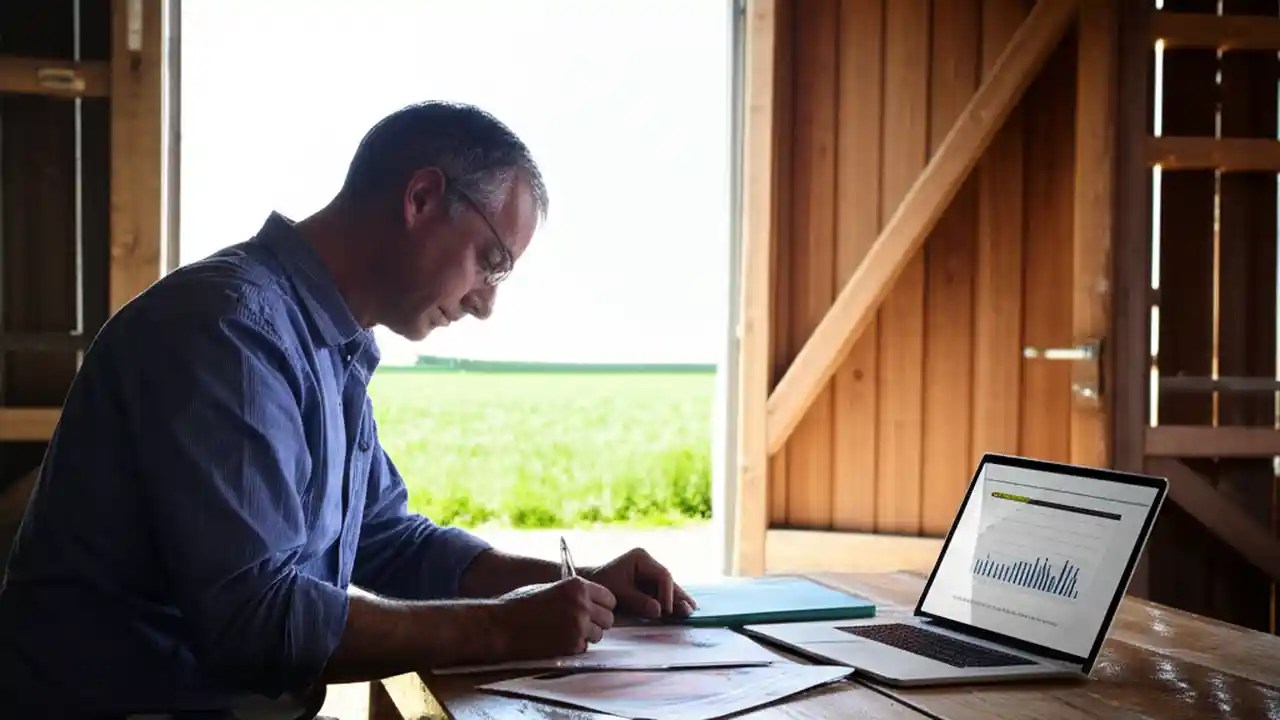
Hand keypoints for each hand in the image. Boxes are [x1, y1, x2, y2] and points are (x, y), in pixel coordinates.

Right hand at [492, 576, 616, 657]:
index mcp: (578, 586)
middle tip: (582, 624)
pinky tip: (557, 641)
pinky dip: (574, 647)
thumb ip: (572, 592)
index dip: (602, 605)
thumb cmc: (521, 604)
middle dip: (598, 622)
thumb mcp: (550, 587)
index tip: (594, 610)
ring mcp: (579, 626)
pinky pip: (584, 648)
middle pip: (609, 618)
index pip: (609, 598)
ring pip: (599, 635)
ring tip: (566, 632)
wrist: (501, 625)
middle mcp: (582, 605)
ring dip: (587, 636)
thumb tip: (590, 599)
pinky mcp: (572, 645)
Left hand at [584, 547, 696, 619]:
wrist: (591, 585)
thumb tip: (659, 611)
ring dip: (677, 600)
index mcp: (641, 558)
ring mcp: (649, 572)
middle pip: (668, 581)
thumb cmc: (602, 585)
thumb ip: (639, 602)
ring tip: (691, 611)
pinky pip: (662, 592)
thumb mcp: (619, 594)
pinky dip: (670, 602)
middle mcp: (648, 563)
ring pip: (668, 587)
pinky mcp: (648, 583)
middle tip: (690, 610)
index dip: (668, 593)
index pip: (662, 575)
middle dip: (677, 597)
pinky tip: (682, 609)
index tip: (666, 610)